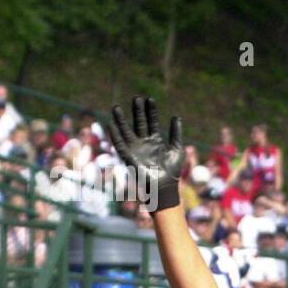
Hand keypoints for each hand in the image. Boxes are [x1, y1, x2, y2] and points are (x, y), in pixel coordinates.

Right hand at [109, 95, 184, 212]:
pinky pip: (120, 144)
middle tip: (136, 98)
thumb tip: (176, 117)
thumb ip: (176, 134)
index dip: (151, 111)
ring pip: (126, 131)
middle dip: (137, 111)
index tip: (149, 99)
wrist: (164, 189)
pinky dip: (115, 135)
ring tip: (117, 107)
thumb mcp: (177, 150)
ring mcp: (135, 149)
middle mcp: (144, 143)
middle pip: (139, 123)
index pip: (152, 122)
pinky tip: (111, 124)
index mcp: (156, 141)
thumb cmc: (172, 172)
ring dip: (121, 120)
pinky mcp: (128, 157)